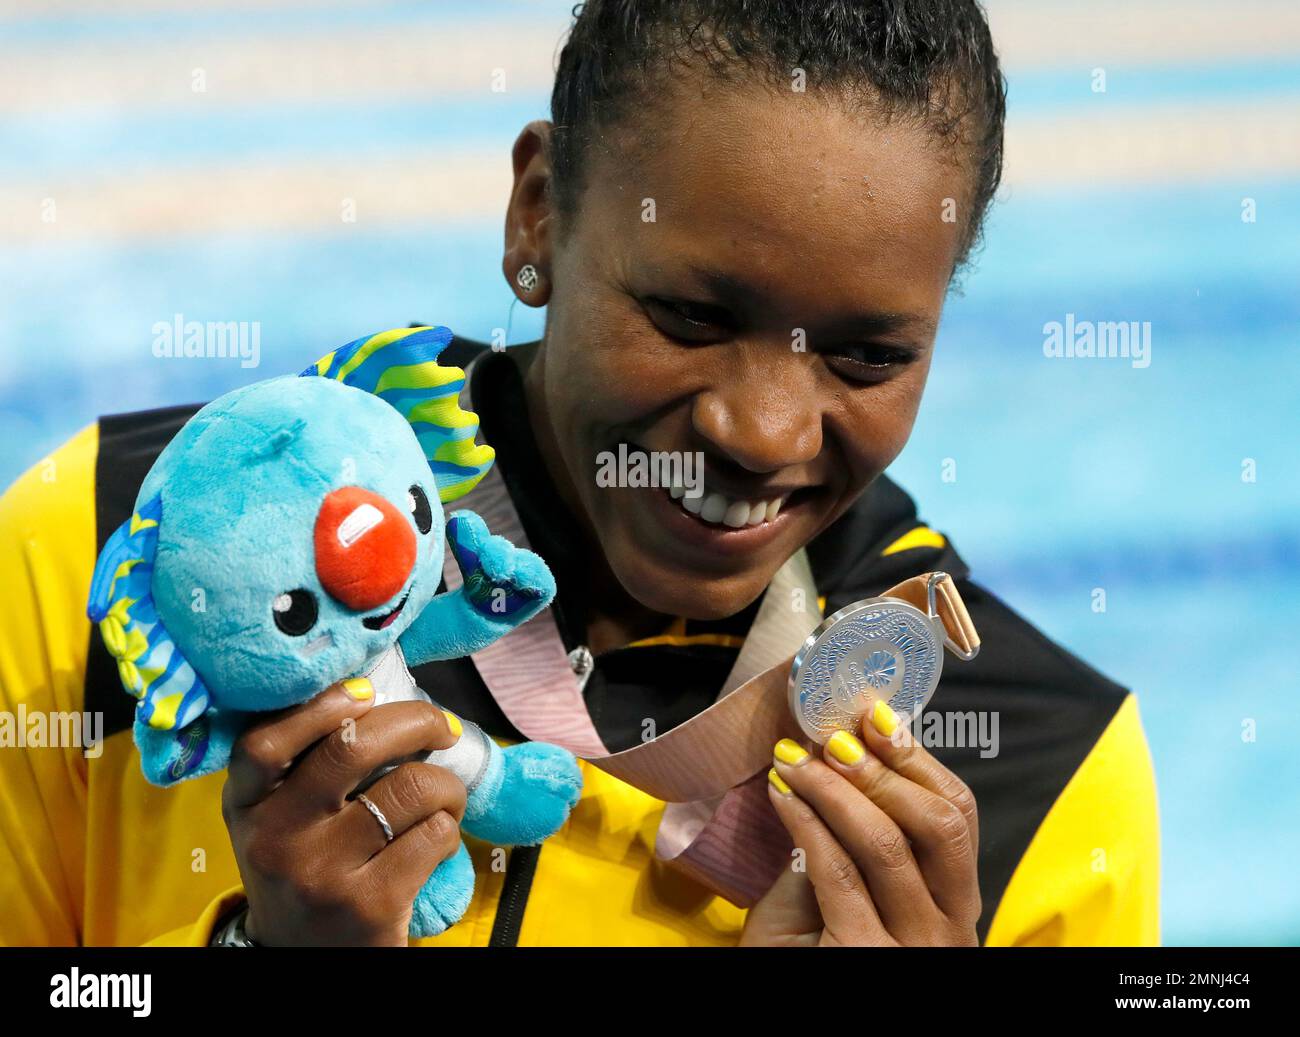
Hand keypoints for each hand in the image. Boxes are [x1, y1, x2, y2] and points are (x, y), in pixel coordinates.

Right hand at [220, 679, 465, 945]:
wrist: (305, 961)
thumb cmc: (306, 868)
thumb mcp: (279, 819)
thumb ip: (304, 764)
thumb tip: (375, 691)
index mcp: (246, 805)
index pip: (264, 742)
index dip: (321, 705)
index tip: (366, 691)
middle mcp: (275, 838)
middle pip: (351, 748)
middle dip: (415, 721)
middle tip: (442, 727)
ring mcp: (321, 874)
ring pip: (410, 787)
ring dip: (445, 783)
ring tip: (444, 796)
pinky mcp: (368, 905)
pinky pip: (434, 835)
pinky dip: (450, 827)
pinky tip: (439, 838)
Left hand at [741, 701, 980, 946]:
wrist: (783, 1001)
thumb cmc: (811, 948)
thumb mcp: (848, 891)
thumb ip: (855, 839)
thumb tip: (840, 755)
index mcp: (953, 905)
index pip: (959, 819)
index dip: (918, 760)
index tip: (875, 717)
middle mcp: (948, 930)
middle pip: (940, 825)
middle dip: (886, 767)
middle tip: (835, 735)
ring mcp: (911, 947)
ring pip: (886, 841)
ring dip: (833, 786)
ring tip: (795, 758)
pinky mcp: (862, 955)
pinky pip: (835, 868)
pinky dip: (804, 819)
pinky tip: (781, 793)